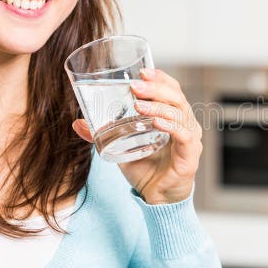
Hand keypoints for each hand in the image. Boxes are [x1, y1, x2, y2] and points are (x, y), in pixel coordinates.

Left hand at [72, 68, 202, 203]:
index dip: (160, 78)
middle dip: (156, 88)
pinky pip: (183, 135)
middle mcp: (185, 123)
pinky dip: (171, 126)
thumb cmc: (145, 168)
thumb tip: (77, 123)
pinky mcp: (190, 154)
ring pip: (179, 113)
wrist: (156, 197)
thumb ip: (103, 134)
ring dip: (158, 106)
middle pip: (176, 97)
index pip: (172, 89)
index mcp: (173, 116)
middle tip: (135, 86)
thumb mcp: (121, 147)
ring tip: (139, 105)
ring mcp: (190, 137)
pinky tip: (157, 123)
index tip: (142, 71)